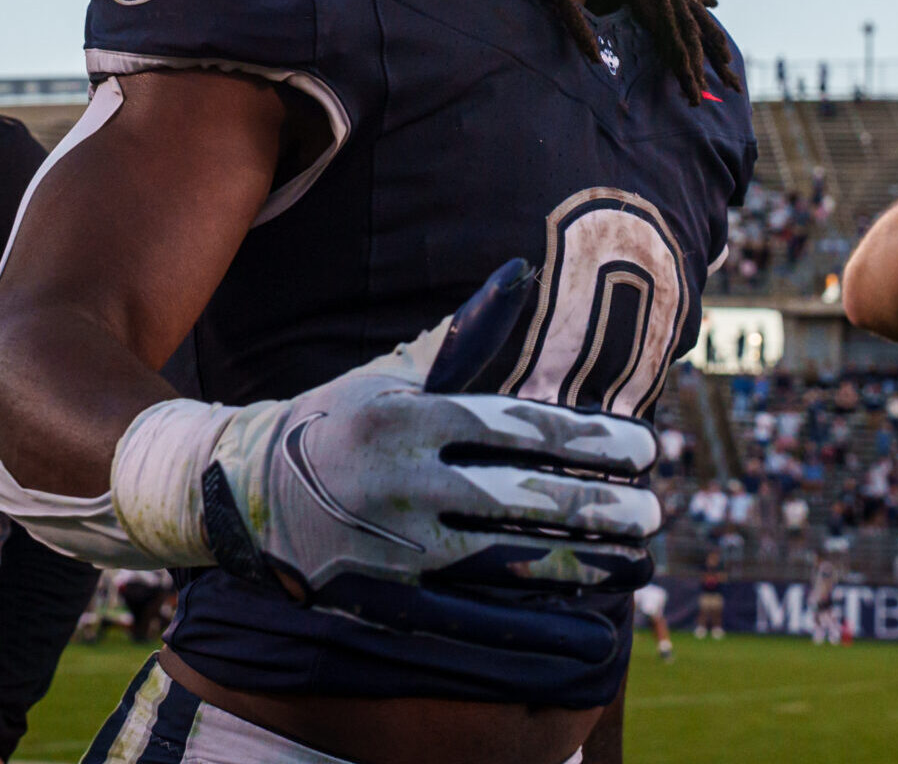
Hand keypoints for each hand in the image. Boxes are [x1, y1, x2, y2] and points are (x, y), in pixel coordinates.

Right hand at [197, 260, 661, 639]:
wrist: (243, 495)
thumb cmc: (338, 422)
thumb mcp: (393, 373)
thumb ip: (465, 333)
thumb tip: (522, 271)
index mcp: (410, 420)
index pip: (520, 429)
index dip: (591, 439)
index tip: (646, 447)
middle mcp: (401, 484)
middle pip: (523, 497)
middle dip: (599, 506)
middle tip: (654, 509)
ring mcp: (393, 549)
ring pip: (507, 560)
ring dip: (581, 562)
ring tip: (639, 557)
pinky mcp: (386, 601)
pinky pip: (474, 618)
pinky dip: (536, 624)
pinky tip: (588, 626)